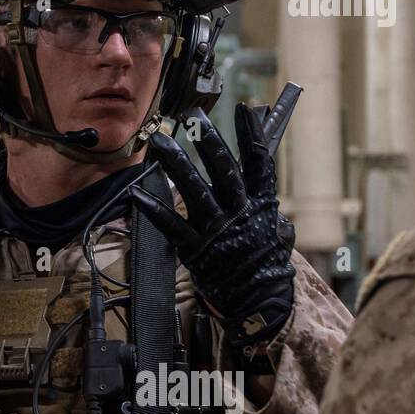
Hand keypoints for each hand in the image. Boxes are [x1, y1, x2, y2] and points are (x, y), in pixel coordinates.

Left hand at [129, 104, 295, 357]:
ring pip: (194, 190)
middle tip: (194, 118)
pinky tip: (136, 194)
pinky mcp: (197, 248)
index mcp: (260, 206)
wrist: (259, 303)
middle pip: (224, 171)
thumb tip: (271, 190)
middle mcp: (239, 213)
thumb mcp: (278, 233)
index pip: (260, 164)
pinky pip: (171, 226)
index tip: (246, 110)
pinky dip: (153, 210)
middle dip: (209, 142)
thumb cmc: (266, 265)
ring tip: (159, 142)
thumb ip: (270, 209)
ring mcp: (217, 230)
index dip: (254, 136)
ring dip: (175, 164)